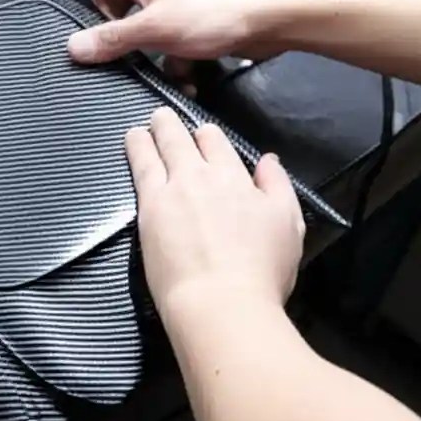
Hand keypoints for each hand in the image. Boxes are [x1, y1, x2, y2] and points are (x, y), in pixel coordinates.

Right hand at [46, 0, 292, 65]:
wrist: (270, 19)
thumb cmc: (211, 13)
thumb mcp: (154, 29)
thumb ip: (111, 38)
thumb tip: (71, 47)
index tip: (42, 10)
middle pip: (105, 2)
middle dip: (104, 31)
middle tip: (107, 52)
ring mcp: (168, 0)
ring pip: (135, 28)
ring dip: (141, 52)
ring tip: (152, 68)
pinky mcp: (187, 21)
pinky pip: (163, 42)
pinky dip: (169, 61)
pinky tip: (183, 78)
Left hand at [128, 107, 304, 316]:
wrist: (222, 302)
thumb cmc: (262, 272)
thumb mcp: (288, 226)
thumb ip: (277, 187)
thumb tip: (268, 160)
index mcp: (236, 178)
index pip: (217, 143)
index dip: (207, 135)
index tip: (201, 135)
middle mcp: (203, 176)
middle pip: (185, 139)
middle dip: (173, 124)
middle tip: (163, 117)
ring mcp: (172, 190)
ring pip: (159, 147)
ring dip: (151, 132)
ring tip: (141, 126)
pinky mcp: (148, 208)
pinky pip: (140, 167)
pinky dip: (136, 149)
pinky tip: (132, 143)